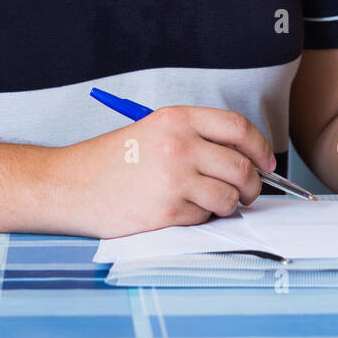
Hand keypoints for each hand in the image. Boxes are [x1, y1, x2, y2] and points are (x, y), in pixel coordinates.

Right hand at [64, 106, 274, 237]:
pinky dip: (201, 219)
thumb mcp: (155, 130)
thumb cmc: (113, 160)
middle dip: (252, 184)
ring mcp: (174, 179)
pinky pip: (204, 218)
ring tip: (212, 203)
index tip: (267, 162)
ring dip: (229, 205)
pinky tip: (182, 211)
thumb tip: (244, 158)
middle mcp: (179, 145)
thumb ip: (197, 137)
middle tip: (248, 192)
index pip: (237, 127)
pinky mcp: (166, 211)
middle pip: (241, 166)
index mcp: (177, 119)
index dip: (260, 146)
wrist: (70, 185)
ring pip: (229, 198)